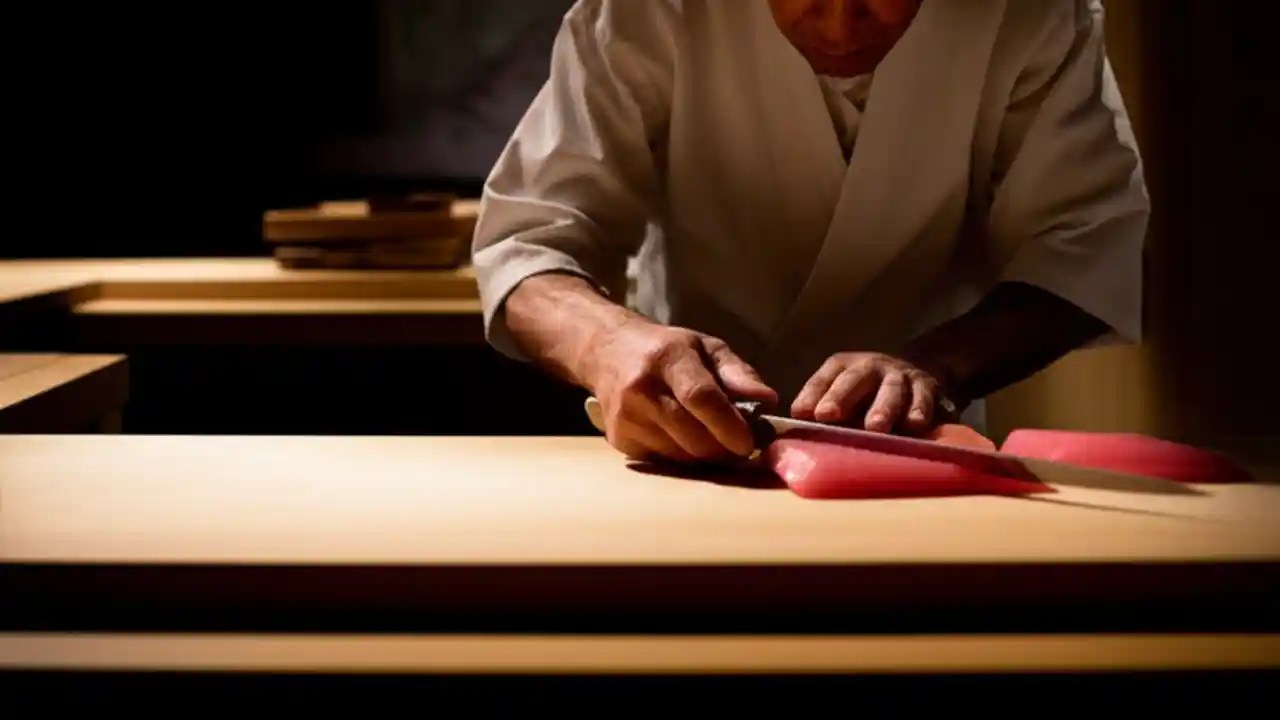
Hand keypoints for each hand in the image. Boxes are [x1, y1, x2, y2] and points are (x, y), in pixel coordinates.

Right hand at [582, 317, 777, 461]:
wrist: (607, 351)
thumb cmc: (667, 350)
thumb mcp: (706, 347)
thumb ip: (739, 373)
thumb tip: (769, 400)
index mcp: (668, 358)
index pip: (700, 397)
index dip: (729, 424)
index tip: (749, 442)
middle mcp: (641, 388)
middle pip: (692, 436)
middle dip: (723, 447)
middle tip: (738, 443)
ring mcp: (626, 417)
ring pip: (680, 456)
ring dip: (705, 455)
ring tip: (713, 438)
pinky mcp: (619, 439)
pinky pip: (663, 462)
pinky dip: (681, 457)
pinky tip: (684, 438)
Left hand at [791, 352, 948, 434]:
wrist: (914, 377)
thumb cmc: (866, 396)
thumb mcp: (842, 397)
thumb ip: (819, 410)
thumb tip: (792, 430)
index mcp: (844, 366)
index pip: (825, 378)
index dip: (812, 394)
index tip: (801, 413)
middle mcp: (872, 366)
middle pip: (855, 378)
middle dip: (840, 397)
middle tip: (827, 416)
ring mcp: (901, 375)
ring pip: (891, 388)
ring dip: (882, 407)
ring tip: (874, 428)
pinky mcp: (928, 388)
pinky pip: (924, 397)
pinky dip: (920, 409)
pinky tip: (914, 425)